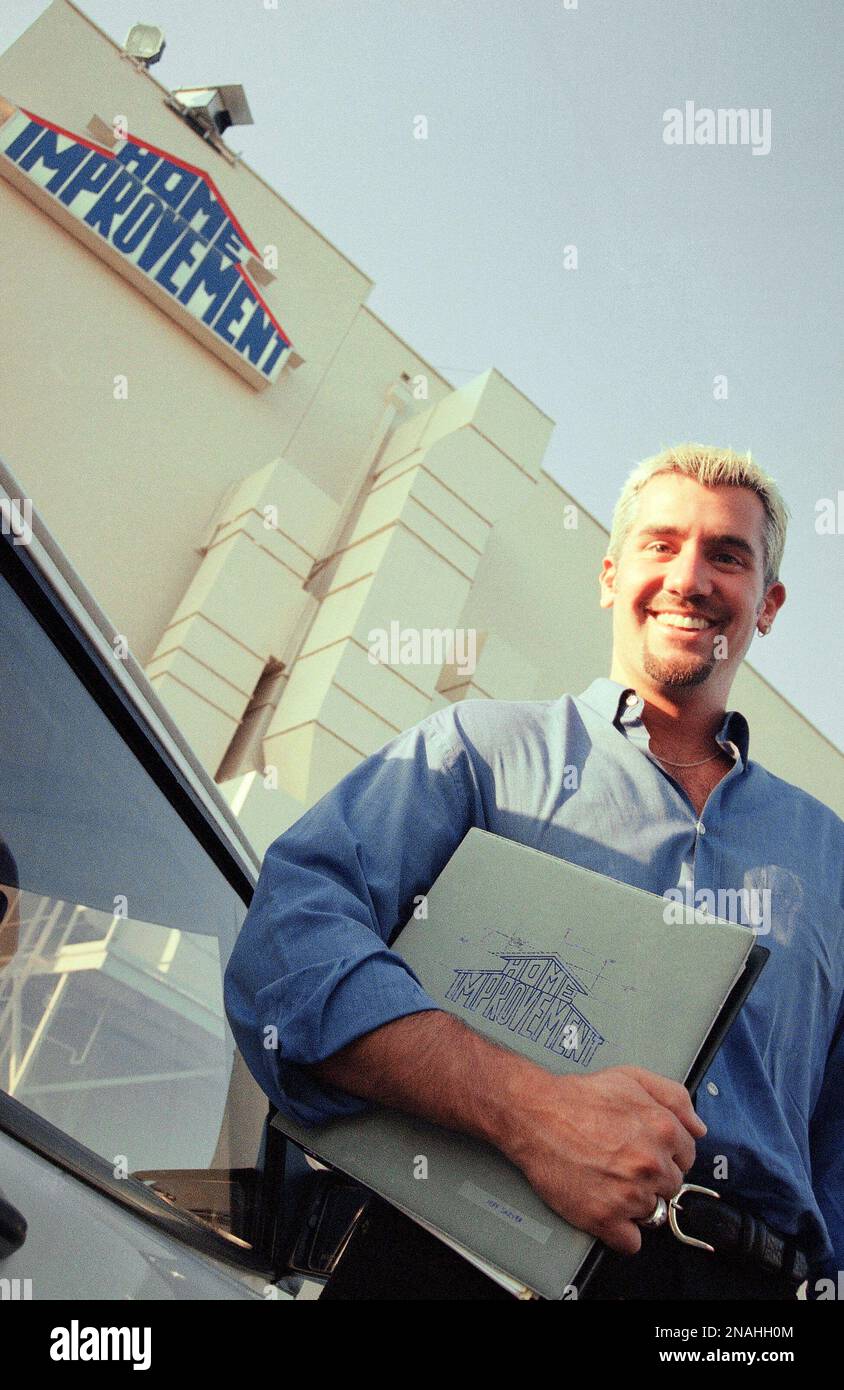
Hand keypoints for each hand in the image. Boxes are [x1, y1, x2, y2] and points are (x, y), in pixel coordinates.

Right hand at [501, 1064, 706, 1254]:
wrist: (535, 1114)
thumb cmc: (578, 1097)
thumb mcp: (632, 1078)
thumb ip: (674, 1097)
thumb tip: (698, 1127)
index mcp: (663, 1130)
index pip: (687, 1158)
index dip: (666, 1154)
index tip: (647, 1151)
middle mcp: (651, 1164)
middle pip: (671, 1187)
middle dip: (651, 1178)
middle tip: (623, 1164)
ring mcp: (629, 1195)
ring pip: (651, 1213)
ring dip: (635, 1203)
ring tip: (609, 1180)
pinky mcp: (604, 1218)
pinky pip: (631, 1242)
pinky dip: (621, 1232)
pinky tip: (607, 1208)